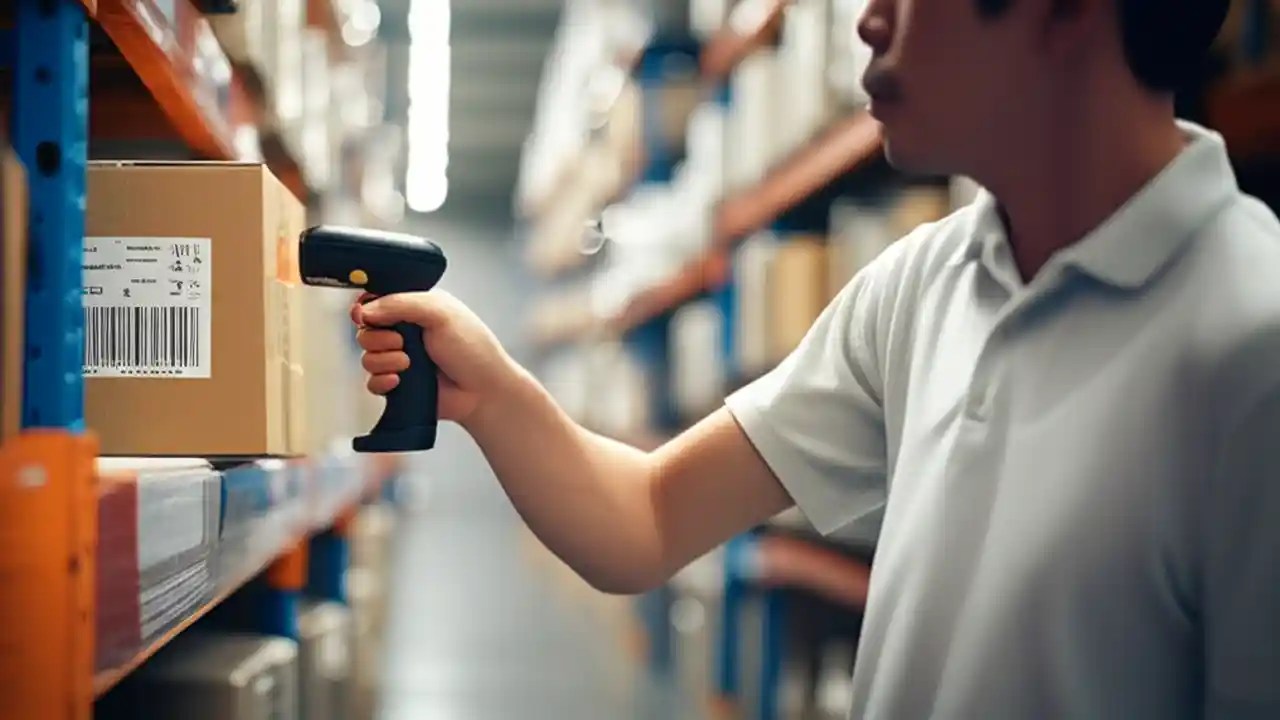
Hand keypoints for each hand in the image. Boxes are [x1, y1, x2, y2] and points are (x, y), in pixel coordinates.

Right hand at [350, 290, 518, 424]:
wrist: (484, 391)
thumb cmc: (472, 348)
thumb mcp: (439, 312)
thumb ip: (400, 304)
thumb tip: (364, 310)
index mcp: (415, 309)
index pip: (377, 302)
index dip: (365, 308)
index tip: (363, 315)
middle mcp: (406, 333)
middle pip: (366, 331)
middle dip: (378, 338)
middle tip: (401, 342)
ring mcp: (401, 359)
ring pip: (368, 357)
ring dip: (384, 360)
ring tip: (408, 364)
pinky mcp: (399, 384)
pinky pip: (372, 383)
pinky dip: (382, 381)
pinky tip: (399, 380)